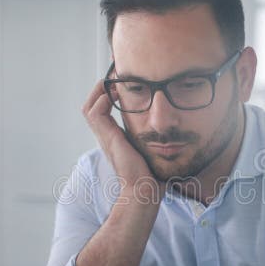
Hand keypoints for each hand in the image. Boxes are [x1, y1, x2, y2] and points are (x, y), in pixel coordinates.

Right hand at [81, 77, 155, 193]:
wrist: (145, 188)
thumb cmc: (152, 174)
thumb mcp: (153, 149)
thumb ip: (157, 138)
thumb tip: (175, 130)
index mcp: (114, 138)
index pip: (102, 111)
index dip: (108, 96)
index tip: (122, 83)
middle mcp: (106, 136)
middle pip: (91, 106)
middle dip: (101, 89)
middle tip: (116, 77)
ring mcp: (104, 137)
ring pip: (89, 107)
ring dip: (100, 91)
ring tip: (115, 82)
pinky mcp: (107, 137)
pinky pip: (95, 112)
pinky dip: (103, 99)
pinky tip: (117, 92)